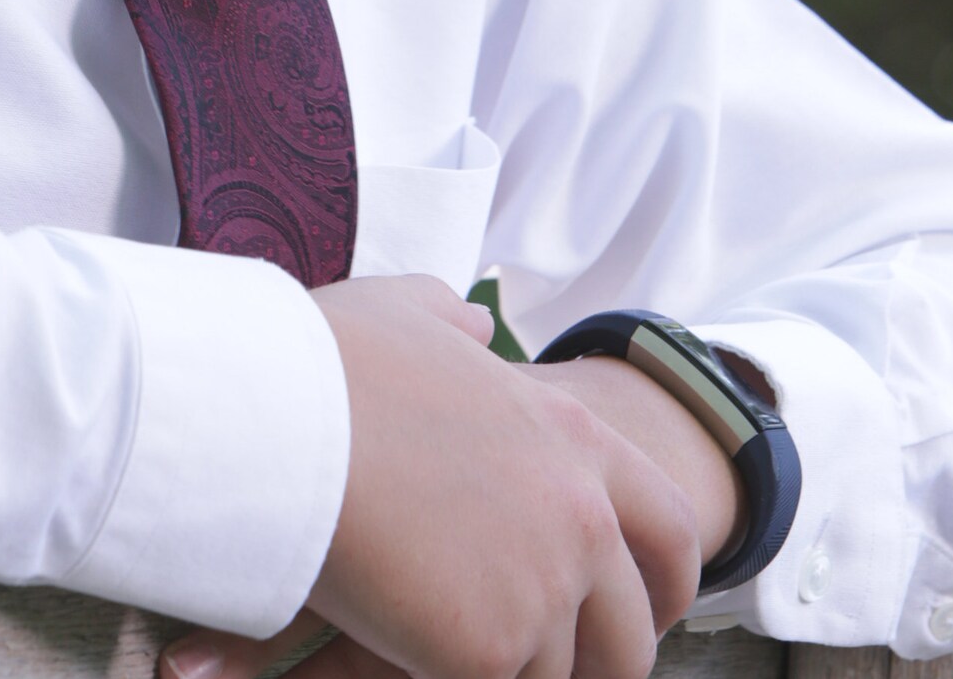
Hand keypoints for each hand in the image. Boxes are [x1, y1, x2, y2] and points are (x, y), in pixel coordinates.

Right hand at [158, 274, 702, 678]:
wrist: (281, 413)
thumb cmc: (329, 361)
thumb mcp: (410, 310)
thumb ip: (455, 319)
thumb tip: (471, 321)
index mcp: (572, 437)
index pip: (671, 527)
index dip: (669, 582)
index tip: (652, 614)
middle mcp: (578, 516)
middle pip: (629, 635)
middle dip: (600, 664)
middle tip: (552, 666)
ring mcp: (539, 587)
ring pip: (551, 674)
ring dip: (507, 666)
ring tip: (448, 642)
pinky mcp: (485, 648)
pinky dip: (447, 677)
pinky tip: (405, 649)